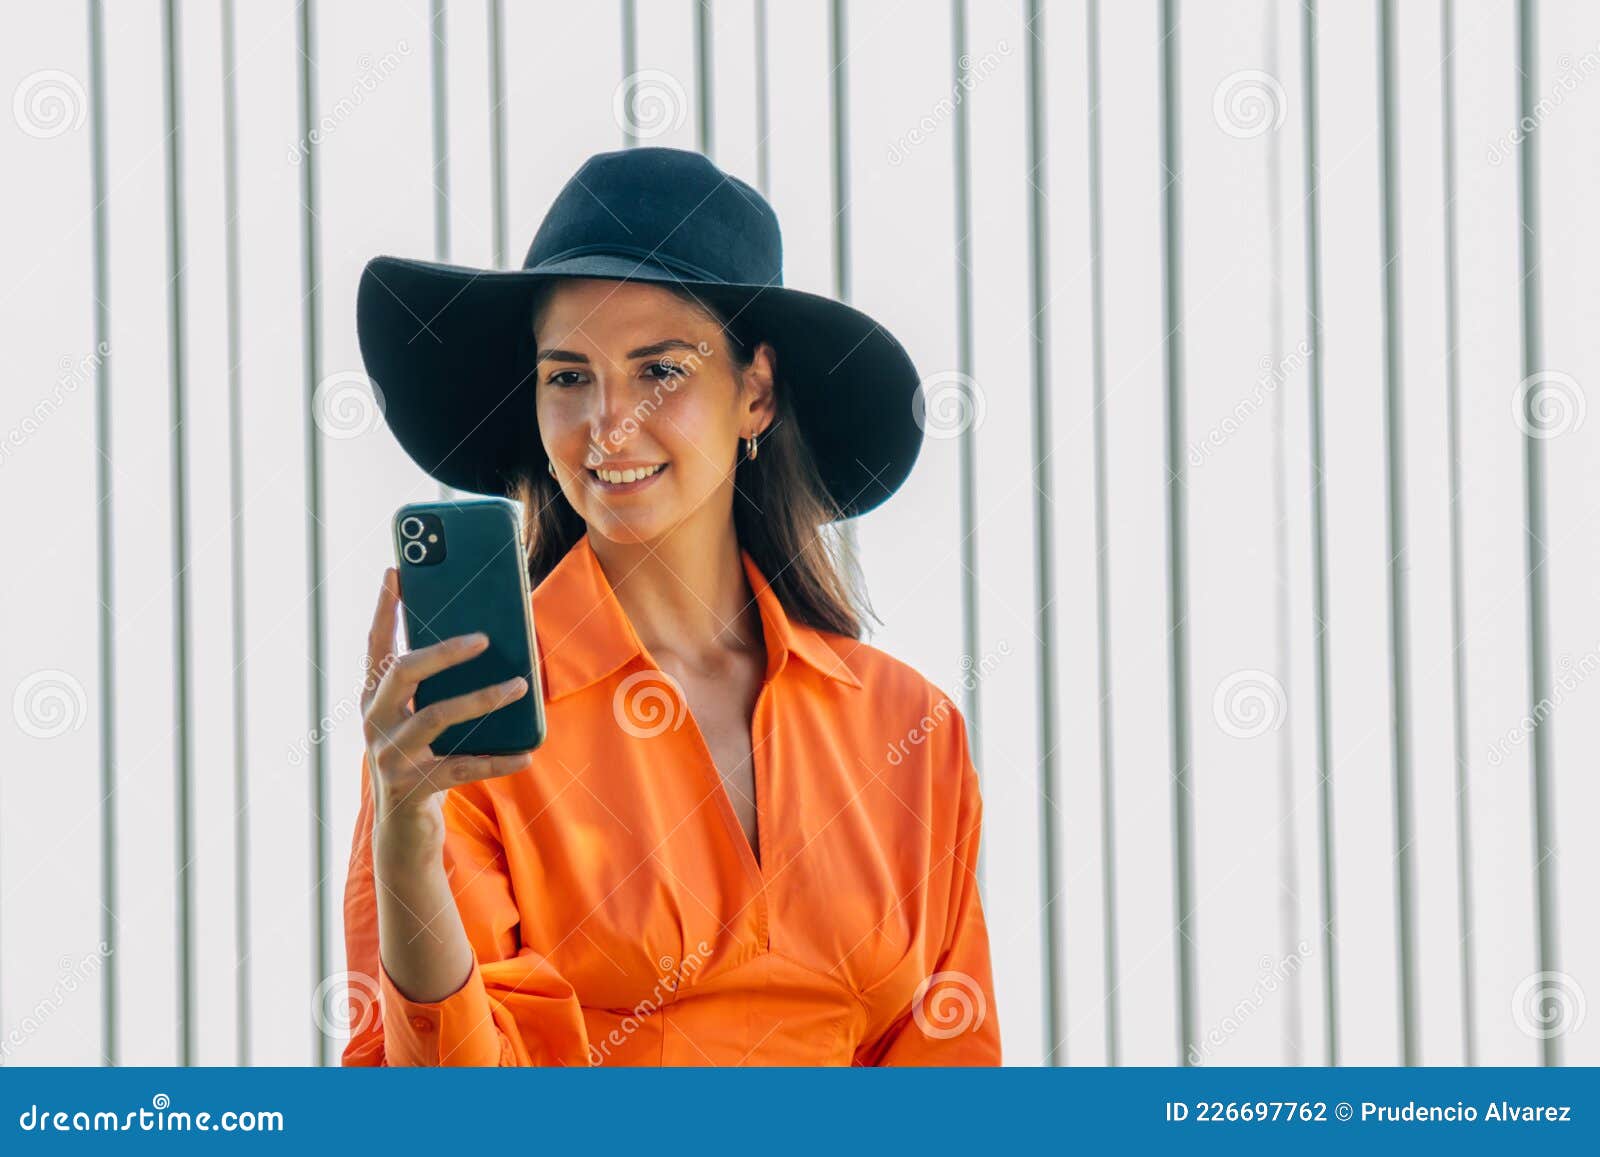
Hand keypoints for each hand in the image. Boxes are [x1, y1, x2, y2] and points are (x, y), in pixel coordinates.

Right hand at [361, 567, 532, 852]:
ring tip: (520, 685)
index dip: (384, 608)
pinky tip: (526, 754)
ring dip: (482, 698)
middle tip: (484, 638)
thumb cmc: (424, 756)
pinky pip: (462, 767)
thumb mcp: (420, 717)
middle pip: (404, 672)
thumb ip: (437, 686)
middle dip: (443, 651)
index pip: (376, 645)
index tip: (395, 571)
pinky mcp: (414, 786)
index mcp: (377, 698)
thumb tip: (490, 641)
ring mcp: (391, 755)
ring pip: (436, 716)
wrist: (404, 829)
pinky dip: (497, 760)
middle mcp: (376, 722)